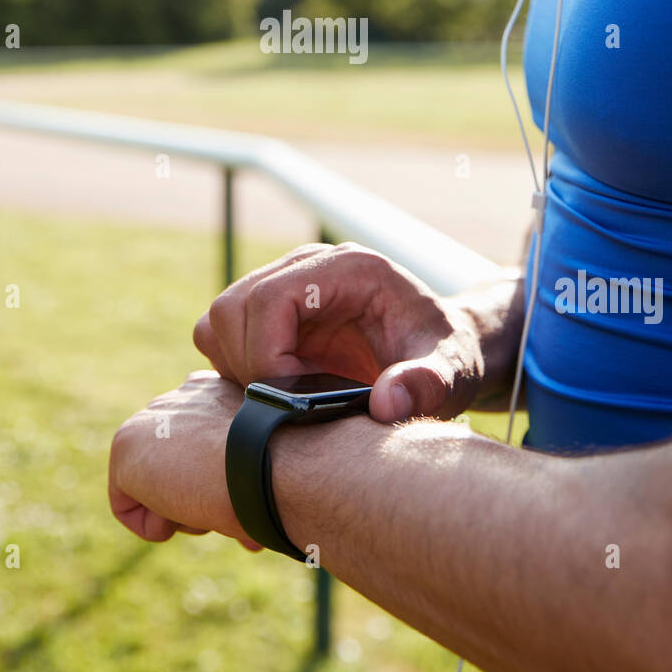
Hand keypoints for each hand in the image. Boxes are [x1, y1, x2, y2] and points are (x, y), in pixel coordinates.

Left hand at [108, 371, 262, 548]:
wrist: (265, 462)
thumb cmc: (282, 465)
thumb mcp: (264, 456)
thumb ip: (241, 463)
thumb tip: (243, 505)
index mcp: (215, 391)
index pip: (202, 445)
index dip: (220, 481)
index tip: (247, 498)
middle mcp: (177, 397)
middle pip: (176, 469)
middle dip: (197, 496)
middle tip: (231, 507)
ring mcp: (147, 421)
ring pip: (156, 488)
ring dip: (183, 508)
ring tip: (213, 501)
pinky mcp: (124, 451)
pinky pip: (129, 510)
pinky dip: (157, 526)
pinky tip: (189, 507)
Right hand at [194, 242, 485, 422]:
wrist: (444, 349)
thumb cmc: (448, 356)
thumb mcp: (452, 372)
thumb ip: (427, 384)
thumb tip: (385, 405)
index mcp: (348, 267)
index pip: (270, 299)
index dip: (268, 357)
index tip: (296, 400)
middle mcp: (308, 266)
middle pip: (231, 307)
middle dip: (250, 366)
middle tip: (292, 404)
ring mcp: (285, 285)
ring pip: (219, 321)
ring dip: (238, 369)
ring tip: (289, 398)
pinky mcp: (272, 311)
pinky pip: (221, 336)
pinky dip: (236, 370)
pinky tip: (281, 393)